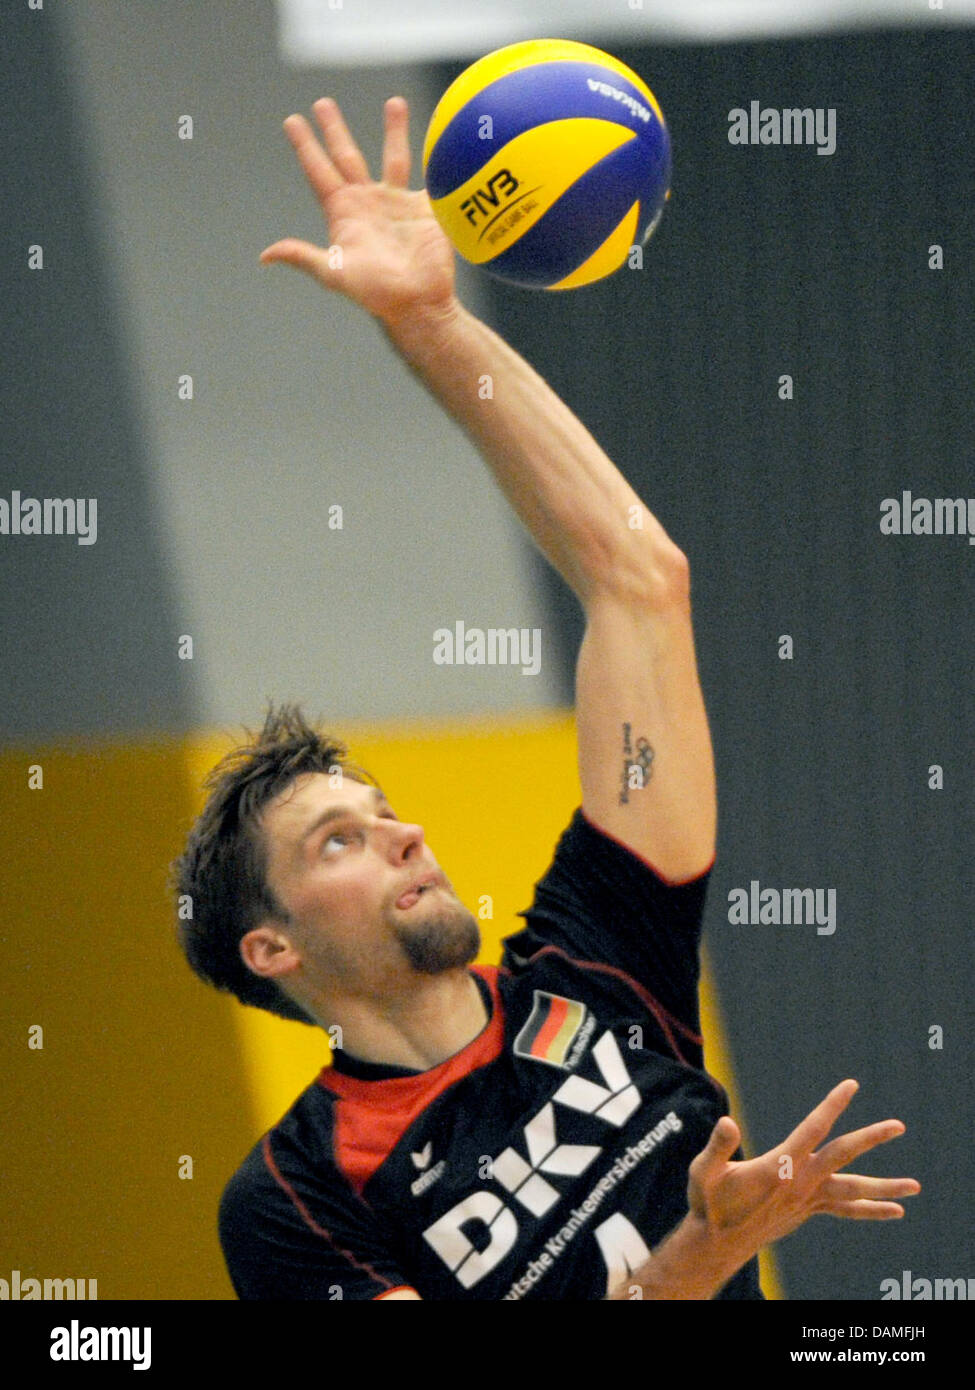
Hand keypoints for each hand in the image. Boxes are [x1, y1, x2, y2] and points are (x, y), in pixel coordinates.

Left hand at [260, 97, 457, 329]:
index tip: (292, 121)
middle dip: (335, 130)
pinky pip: (429, 175)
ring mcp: (397, 204)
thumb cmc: (375, 293)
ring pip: (393, 157)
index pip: (319, 171)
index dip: (305, 146)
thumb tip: (266, 255)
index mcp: (343, 213)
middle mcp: (367, 203)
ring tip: (394, 102)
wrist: (419, 304)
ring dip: (394, 130)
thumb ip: (303, 257)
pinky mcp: (425, 208)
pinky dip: (434, 156)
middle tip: (322, 102)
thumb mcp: (335, 273)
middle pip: (348, 156)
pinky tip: (439, 134)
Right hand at [687, 1079, 919, 1261]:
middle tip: (899, 1125)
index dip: (832, 1105)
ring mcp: (808, 1199)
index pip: (813, 1128)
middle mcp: (802, 1183)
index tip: (851, 1085)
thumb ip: (718, 1147)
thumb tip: (728, 1122)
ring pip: (854, 1191)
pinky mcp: (808, 1211)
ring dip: (885, 1188)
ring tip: (915, 1187)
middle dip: (872, 1138)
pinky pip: (846, 1210)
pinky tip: (893, 1211)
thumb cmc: (710, 1202)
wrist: (718, 1242)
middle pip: (844, 1156)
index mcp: (781, 1166)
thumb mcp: (705, 1172)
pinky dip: (870, 1209)